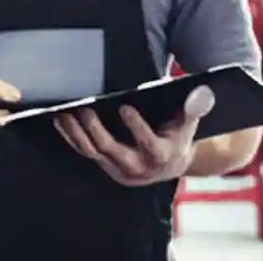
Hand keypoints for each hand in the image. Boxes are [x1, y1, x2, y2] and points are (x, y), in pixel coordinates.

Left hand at [54, 86, 215, 186]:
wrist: (173, 161)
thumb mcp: (190, 122)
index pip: (150, 144)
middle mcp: (140, 167)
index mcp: (162, 155)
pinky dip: (72, 137)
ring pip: (94, 153)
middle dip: (97, 131)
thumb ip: (195, 107)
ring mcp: (120, 169)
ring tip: (64, 114)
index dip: (137, 128)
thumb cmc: (179, 135)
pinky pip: (86, 153)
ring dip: (77, 134)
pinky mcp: (106, 166)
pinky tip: (62, 121)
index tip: (125, 107)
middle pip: (114, 151)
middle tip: (84, 110)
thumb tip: (201, 92)